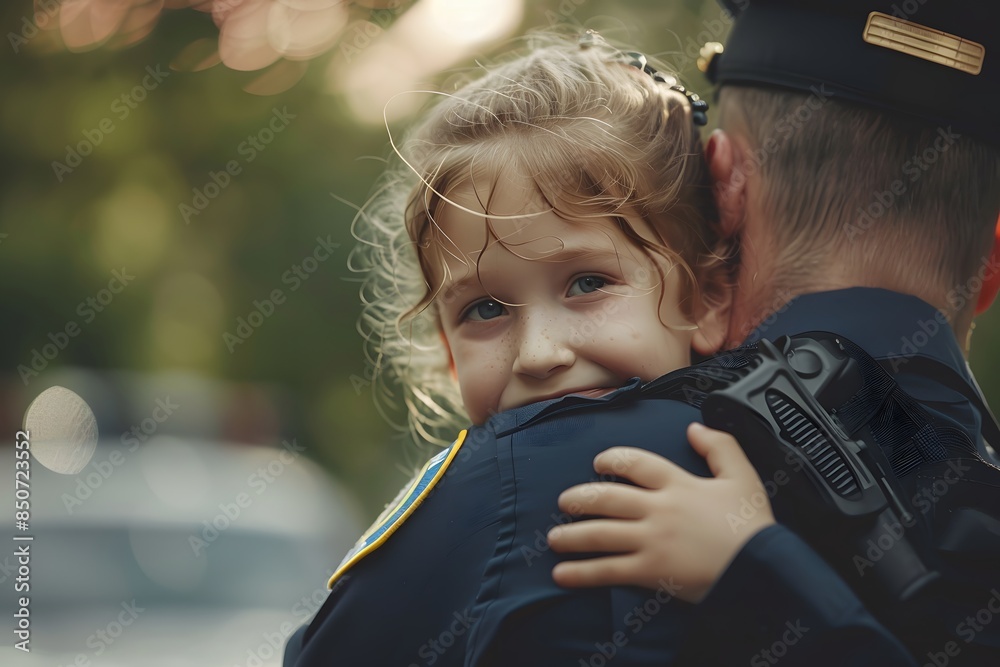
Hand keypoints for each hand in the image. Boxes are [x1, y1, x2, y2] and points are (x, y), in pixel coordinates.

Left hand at [547, 423, 775, 602]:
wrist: (764, 570)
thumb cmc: (754, 527)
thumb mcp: (743, 477)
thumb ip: (720, 446)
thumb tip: (695, 427)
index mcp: (679, 483)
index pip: (636, 462)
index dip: (613, 458)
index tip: (598, 462)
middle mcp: (660, 508)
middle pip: (607, 497)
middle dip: (580, 498)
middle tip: (563, 501)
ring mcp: (652, 540)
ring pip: (600, 533)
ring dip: (571, 535)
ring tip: (554, 537)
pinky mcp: (651, 570)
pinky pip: (608, 570)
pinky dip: (581, 573)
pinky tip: (561, 574)